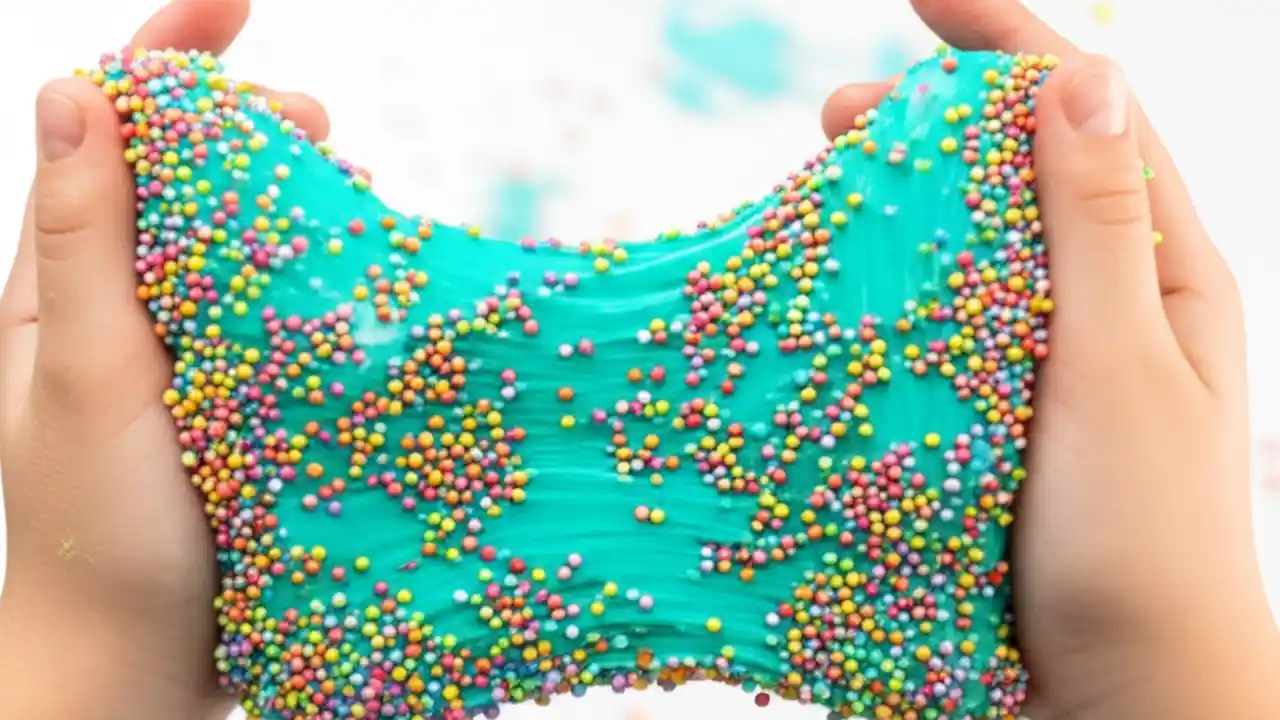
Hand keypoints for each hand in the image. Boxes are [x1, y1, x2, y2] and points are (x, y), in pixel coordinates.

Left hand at [0, 2, 328, 717]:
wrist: (136, 661)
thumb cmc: (97, 527)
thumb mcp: (86, 375)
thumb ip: (81, 241)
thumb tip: (74, 92)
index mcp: (67, 281)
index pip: (108, 131)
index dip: (170, 54)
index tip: (239, 0)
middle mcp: (125, 301)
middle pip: (187, 171)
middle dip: (253, 123)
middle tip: (328, 133)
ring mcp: (186, 347)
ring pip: (242, 237)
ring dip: (297, 196)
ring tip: (357, 200)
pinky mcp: (240, 392)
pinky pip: (280, 307)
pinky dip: (321, 272)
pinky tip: (361, 279)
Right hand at [822, 2, 1277, 716]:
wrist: (1124, 694)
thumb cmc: (1142, 539)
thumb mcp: (1120, 369)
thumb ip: (1097, 228)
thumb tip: (1087, 75)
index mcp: (1163, 274)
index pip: (1088, 118)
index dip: (1007, 41)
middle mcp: (1107, 304)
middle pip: (1018, 170)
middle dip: (932, 121)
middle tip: (832, 113)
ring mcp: (1046, 361)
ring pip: (972, 245)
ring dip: (901, 201)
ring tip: (821, 181)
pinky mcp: (993, 416)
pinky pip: (940, 322)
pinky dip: (890, 286)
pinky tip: (840, 285)